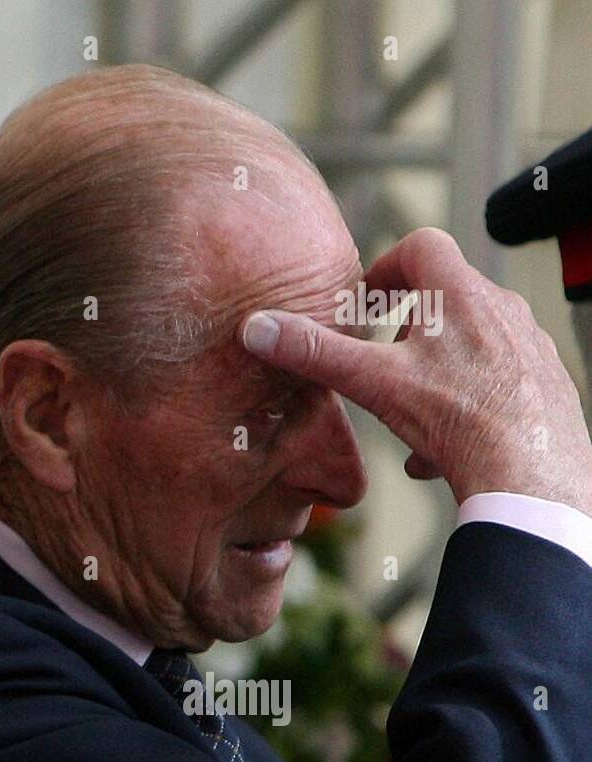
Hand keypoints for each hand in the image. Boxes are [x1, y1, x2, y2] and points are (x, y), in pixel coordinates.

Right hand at [239, 227, 591, 517]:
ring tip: (409, 412)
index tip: (369, 301)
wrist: (530, 475)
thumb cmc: (459, 420)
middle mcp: (502, 310)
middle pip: (445, 298)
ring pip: (470, 344)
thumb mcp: (372, 382)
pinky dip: (464, 403)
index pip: (422, 245)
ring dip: (434, 370)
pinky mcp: (544, 382)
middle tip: (382, 362)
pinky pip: (495, 380)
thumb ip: (314, 352)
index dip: (387, 267)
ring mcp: (529, 346)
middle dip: (408, 329)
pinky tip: (441, 447)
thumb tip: (258, 329)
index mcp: (460, 295)